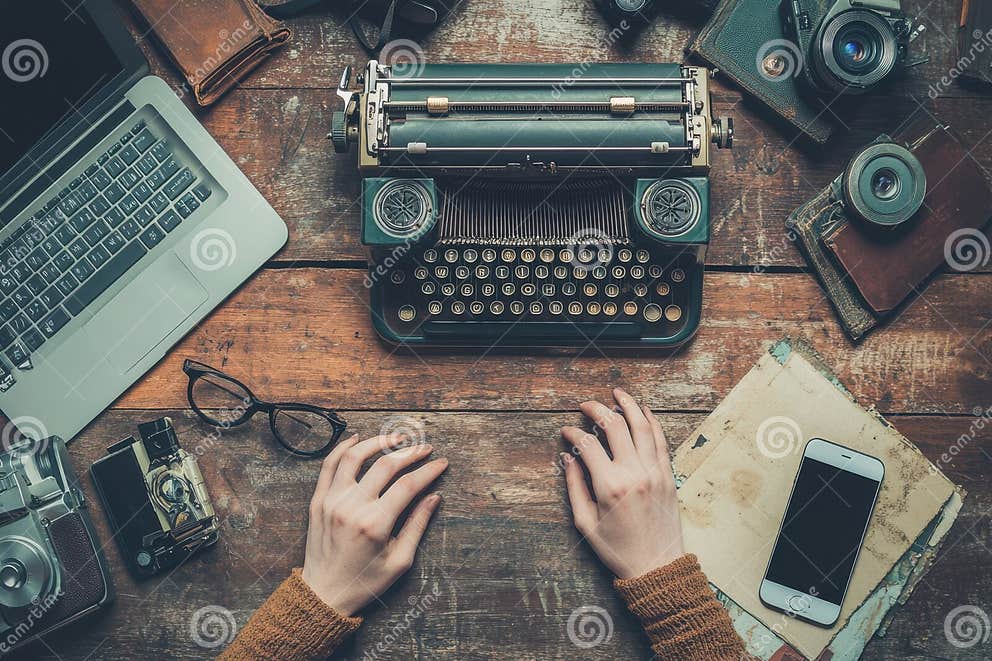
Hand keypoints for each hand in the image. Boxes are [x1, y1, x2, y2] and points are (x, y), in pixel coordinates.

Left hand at [301, 434, 446, 615]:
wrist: (323, 595)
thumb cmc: (365, 582)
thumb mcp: (399, 561)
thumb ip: (417, 525)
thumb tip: (434, 497)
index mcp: (375, 525)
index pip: (408, 485)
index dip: (428, 470)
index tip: (441, 463)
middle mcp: (351, 508)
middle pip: (385, 466)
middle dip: (410, 452)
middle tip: (425, 448)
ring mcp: (331, 502)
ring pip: (354, 457)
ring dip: (378, 441)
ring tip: (396, 438)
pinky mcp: (318, 501)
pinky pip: (329, 465)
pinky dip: (343, 448)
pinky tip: (357, 439)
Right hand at [560, 388, 684, 578]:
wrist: (656, 566)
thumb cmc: (618, 549)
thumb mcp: (585, 522)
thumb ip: (575, 487)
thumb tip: (568, 459)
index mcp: (610, 486)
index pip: (588, 444)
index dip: (573, 433)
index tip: (566, 432)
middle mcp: (634, 473)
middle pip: (615, 426)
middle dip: (597, 409)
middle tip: (586, 404)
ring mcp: (654, 472)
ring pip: (642, 426)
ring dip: (628, 405)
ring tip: (617, 394)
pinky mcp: (668, 476)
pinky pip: (660, 440)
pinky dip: (652, 422)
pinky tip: (643, 412)